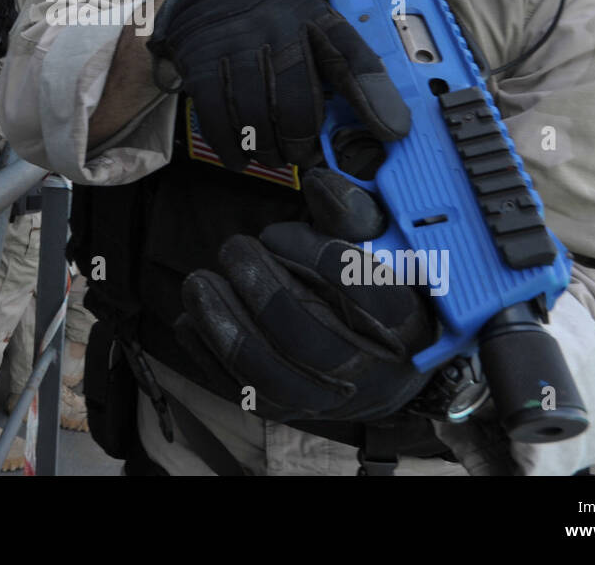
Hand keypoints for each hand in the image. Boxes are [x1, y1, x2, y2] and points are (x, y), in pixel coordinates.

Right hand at [145, 0, 408, 170]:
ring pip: (258, 120)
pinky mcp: (201, 69)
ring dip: (270, 151)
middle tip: (305, 155)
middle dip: (304, 144)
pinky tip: (244, 157)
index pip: (351, 59)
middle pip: (298, 106)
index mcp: (316, 20)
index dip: (372, 100)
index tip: (391, 134)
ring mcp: (235, 49)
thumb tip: (392, 126)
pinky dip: (234, 150)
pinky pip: (220, 122)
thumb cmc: (274, 24)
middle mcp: (277, 30)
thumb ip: (353, 71)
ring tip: (276, 155)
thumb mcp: (317, 31)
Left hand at [175, 167, 433, 423]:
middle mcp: (370, 371)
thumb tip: (320, 182)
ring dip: (224, 327)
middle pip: (308, 339)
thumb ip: (353, 213)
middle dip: (262, 292)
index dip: (314, 258)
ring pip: (269, 375)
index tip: (277, 233)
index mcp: (405, 324)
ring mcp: (327, 399)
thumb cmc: (381, 289)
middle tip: (233, 248)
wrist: (386, 364)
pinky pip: (241, 392)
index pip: (363, 293)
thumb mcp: (384, 248)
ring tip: (197, 282)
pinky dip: (209, 356)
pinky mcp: (288, 412)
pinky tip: (190, 319)